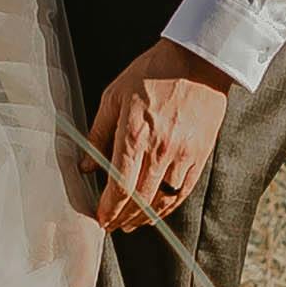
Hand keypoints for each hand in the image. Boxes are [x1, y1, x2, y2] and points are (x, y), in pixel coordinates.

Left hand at [88, 39, 234, 233]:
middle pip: (139, 199)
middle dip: (122, 217)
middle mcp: (160, 149)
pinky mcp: (199, 155)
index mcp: (134, 134)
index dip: (109, 209)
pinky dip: (168, 206)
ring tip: (131, 222)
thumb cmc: (152, 73)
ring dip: (145, 217)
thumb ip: (98, 133)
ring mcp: (182, 154)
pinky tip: (157, 211)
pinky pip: (183, 191)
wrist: (197, 61)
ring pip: (162, 200)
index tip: (101, 218)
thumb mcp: (114, 96)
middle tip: (112, 225)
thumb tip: (86, 165)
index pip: (120, 187)